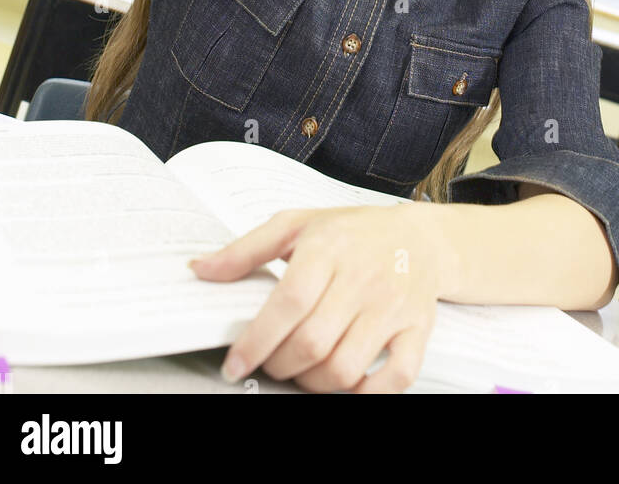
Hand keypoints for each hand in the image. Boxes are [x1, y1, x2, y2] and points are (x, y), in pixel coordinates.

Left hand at [188, 203, 454, 392]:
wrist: (419, 237)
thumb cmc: (351, 232)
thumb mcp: (296, 225)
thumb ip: (245, 249)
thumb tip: (199, 270)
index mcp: (329, 248)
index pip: (288, 303)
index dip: (256, 341)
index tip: (235, 363)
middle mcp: (364, 277)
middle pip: (312, 342)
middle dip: (280, 365)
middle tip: (270, 363)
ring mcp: (394, 306)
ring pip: (346, 367)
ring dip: (313, 383)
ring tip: (302, 371)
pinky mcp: (418, 328)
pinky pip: (396, 377)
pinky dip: (368, 393)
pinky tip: (347, 384)